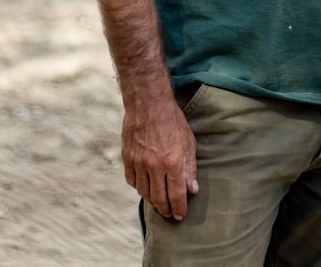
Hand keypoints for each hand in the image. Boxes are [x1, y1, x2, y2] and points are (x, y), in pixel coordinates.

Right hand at [121, 98, 198, 220]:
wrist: (148, 104)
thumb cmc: (172, 121)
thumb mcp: (189, 141)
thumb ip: (190, 168)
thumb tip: (193, 190)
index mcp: (173, 162)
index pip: (176, 195)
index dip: (179, 209)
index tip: (180, 216)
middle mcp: (154, 166)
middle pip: (159, 198)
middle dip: (166, 209)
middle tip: (170, 214)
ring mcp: (138, 163)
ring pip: (144, 192)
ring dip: (153, 200)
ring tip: (160, 203)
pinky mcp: (127, 159)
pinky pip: (132, 181)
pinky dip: (140, 187)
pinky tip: (146, 187)